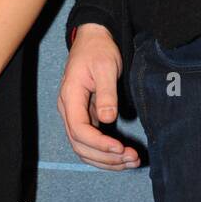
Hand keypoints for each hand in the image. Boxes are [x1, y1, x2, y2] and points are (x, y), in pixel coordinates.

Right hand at [57, 24, 140, 169]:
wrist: (94, 39)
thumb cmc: (98, 50)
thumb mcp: (106, 67)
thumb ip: (106, 94)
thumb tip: (108, 120)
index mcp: (70, 97)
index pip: (79, 130)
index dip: (99, 144)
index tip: (120, 148)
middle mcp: (68, 110)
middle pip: (81, 146)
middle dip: (106, 158)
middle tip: (132, 159)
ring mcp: (75, 115)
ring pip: (85, 149)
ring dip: (107, 160)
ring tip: (131, 162)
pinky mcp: (85, 117)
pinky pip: (91, 143)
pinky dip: (106, 154)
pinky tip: (123, 157)